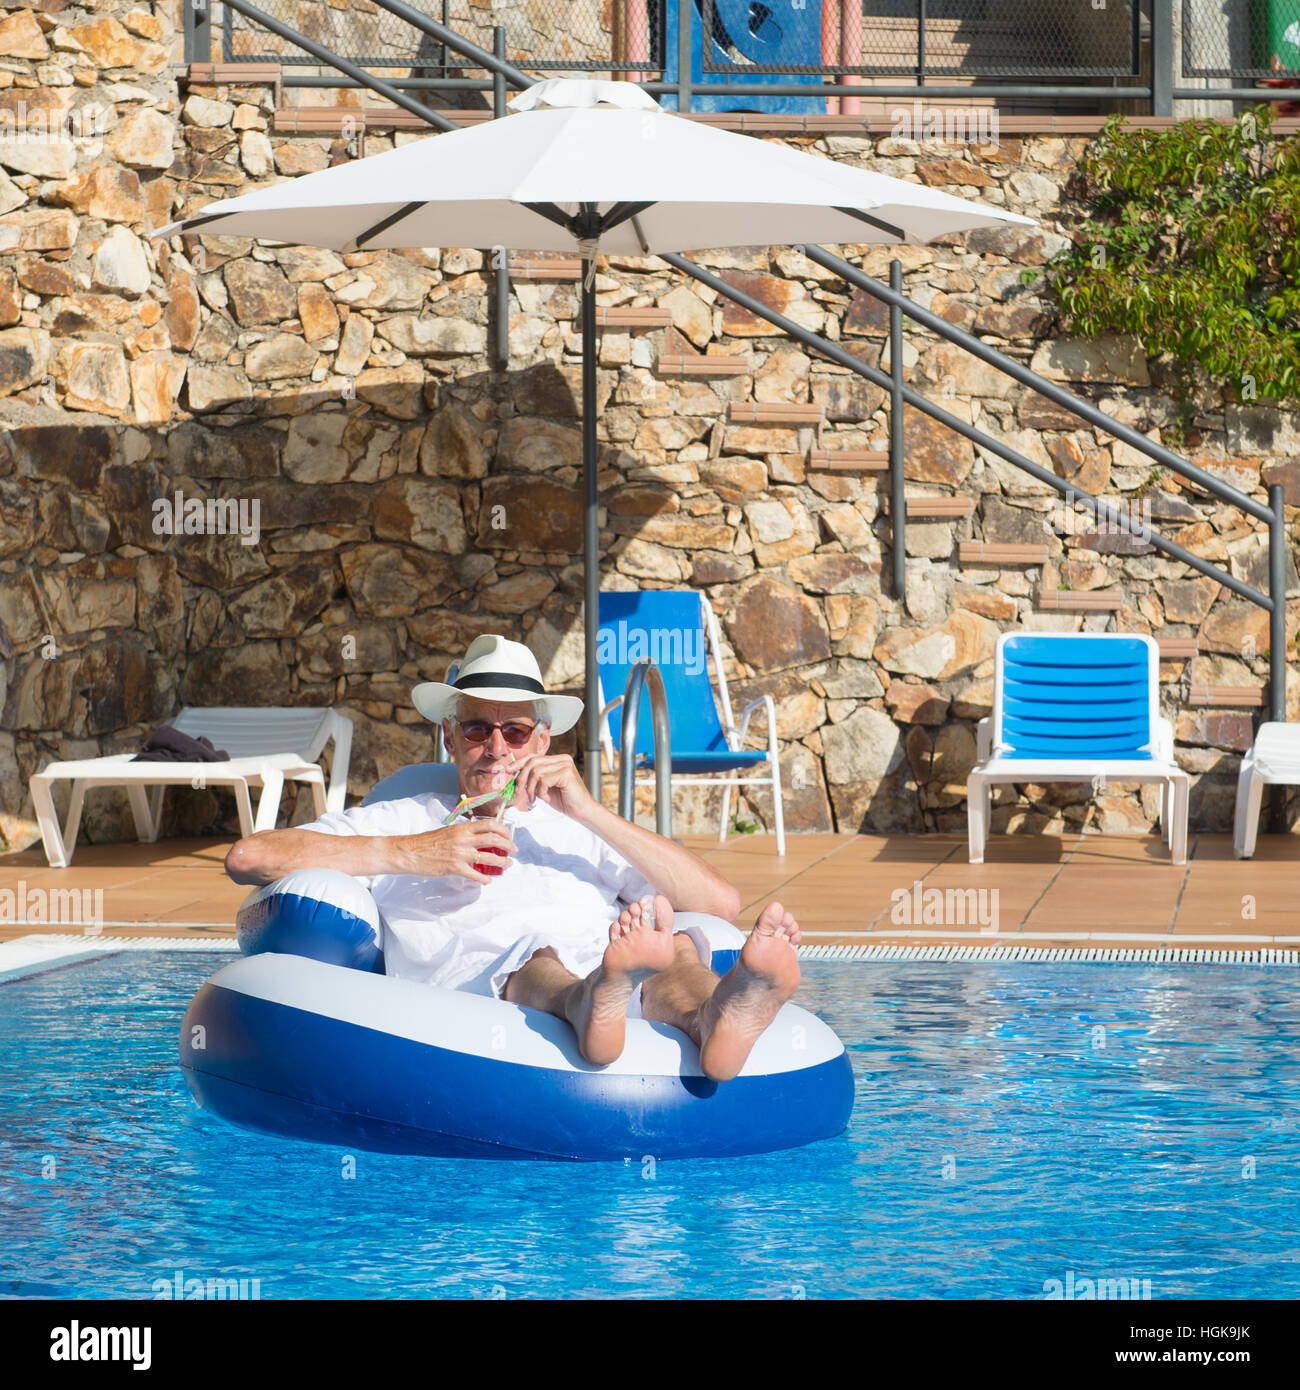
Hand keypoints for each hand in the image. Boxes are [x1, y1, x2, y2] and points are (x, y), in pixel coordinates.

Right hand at [400, 821, 514, 883]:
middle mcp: (463, 838)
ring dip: (502, 862)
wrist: (409, 852)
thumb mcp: (448, 832)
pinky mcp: (454, 868)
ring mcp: (459, 853)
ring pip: (489, 857)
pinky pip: (475, 875)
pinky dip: (484, 879)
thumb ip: (464, 834)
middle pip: (494, 839)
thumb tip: (480, 839)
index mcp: (462, 828)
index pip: (490, 824)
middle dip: (508, 846)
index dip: (504, 830)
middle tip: (513, 852)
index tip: (508, 837)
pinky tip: (488, 881)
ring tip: (507, 865)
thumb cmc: (427, 843)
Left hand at [508, 752, 594, 818]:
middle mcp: (562, 759)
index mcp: (557, 760)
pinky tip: (545, 798)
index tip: (508, 770)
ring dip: (531, 788)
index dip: (519, 763)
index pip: (533, 756)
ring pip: (536, 772)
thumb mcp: (544, 787)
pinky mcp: (566, 773)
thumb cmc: (564, 800)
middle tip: (519, 792)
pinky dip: (540, 791)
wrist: (581, 812)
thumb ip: (533, 779)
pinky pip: (543, 780)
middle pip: (532, 762)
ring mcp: (565, 765)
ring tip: (534, 798)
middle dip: (522, 778)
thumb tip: (513, 773)